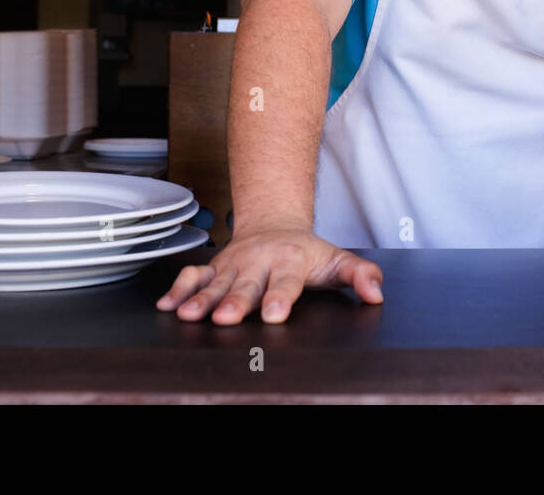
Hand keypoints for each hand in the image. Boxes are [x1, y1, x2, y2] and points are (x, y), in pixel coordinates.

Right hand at [156, 227, 383, 324]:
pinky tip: (166, 305)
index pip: (286, 282)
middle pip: (246, 285)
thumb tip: (376, 294)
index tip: (273, 314)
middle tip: (225, 318)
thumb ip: (360, 275)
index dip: (280, 297)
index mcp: (290, 261)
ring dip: (200, 299)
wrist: (274, 224)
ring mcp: (233, 264)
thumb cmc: (307, 252)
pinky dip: (178, 289)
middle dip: (234, 301)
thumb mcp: (337, 260)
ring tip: (189, 315)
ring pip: (215, 282)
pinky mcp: (214, 267)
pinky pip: (193, 276)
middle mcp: (259, 261)